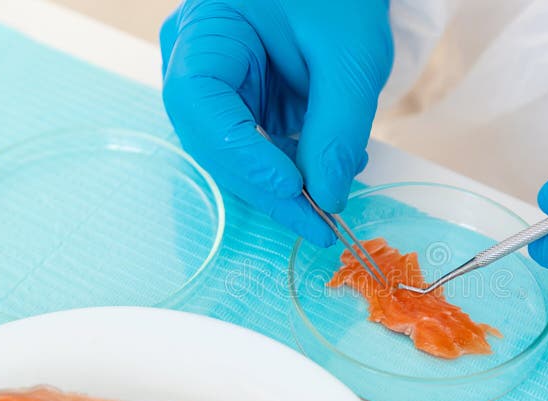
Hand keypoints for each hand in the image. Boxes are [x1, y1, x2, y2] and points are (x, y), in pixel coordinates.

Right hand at [160, 0, 393, 245]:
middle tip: (320, 224)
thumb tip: (326, 199)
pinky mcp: (246, 104)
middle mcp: (197, 62)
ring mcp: (220, 88)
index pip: (198, 103)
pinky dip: (295, 167)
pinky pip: (260, 149)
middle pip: (216, 142)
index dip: (242, 154)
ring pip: (238, 156)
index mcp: (206, 30)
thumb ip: (337, 130)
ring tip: (336, 192)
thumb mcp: (350, 57)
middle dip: (270, 189)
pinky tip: (332, 170)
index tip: (294, 187)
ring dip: (287, 185)